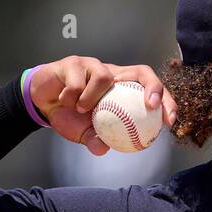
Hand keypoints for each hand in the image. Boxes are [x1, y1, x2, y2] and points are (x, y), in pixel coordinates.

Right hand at [29, 56, 178, 154]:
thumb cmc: (69, 116)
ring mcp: (94, 66)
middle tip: (150, 106)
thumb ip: (95, 139)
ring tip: (81, 111)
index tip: (169, 121)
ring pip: (104, 78)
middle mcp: (113, 74)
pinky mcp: (74, 63)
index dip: (165, 102)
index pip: (151, 90)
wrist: (42, 103)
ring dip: (92, 99)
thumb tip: (103, 149)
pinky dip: (71, 97)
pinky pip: (77, 81)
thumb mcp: (83, 133)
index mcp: (122, 90)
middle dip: (154, 87)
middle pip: (143, 71)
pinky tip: (64, 102)